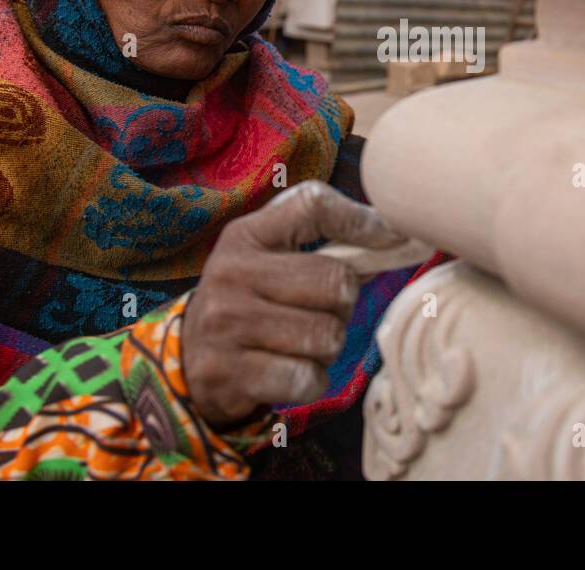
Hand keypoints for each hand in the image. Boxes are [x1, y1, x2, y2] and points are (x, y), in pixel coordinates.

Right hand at [180, 180, 405, 426]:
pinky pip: (308, 378)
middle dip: (344, 303)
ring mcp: (226, 323)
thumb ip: (324, 244)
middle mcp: (231, 272)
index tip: (391, 237)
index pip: (313, 204)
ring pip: (327, 335)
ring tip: (301, 343)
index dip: (361, 219)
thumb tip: (396, 239)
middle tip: (322, 311)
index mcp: (245, 235)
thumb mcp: (270, 259)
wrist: (188, 360)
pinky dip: (311, 381)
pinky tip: (288, 371)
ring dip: (328, 346)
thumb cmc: (252, 301)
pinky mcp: (229, 373)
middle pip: (335, 280)